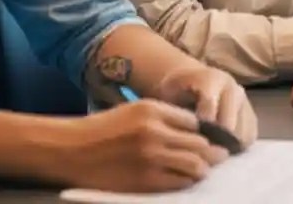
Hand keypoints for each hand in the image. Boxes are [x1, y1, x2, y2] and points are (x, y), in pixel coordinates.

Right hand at [53, 100, 227, 191]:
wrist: (72, 150)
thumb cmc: (103, 130)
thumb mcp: (134, 111)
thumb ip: (163, 117)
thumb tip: (195, 130)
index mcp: (152, 110)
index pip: (195, 122)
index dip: (206, 132)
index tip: (212, 139)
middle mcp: (155, 131)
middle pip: (200, 143)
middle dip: (213, 151)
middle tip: (220, 156)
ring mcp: (151, 157)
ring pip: (196, 164)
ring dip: (203, 168)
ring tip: (204, 169)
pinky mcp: (146, 180)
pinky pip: (180, 182)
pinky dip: (187, 181)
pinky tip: (187, 179)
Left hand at [155, 64, 257, 148]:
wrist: (192, 78)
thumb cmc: (176, 90)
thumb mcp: (169, 93)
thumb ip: (176, 110)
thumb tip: (183, 134)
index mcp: (211, 79)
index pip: (209, 105)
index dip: (200, 125)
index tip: (190, 138)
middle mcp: (232, 87)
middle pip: (229, 123)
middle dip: (214, 141)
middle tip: (200, 152)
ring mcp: (244, 100)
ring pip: (242, 132)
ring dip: (227, 145)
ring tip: (210, 151)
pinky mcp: (250, 112)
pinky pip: (250, 135)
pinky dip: (237, 145)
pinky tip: (222, 148)